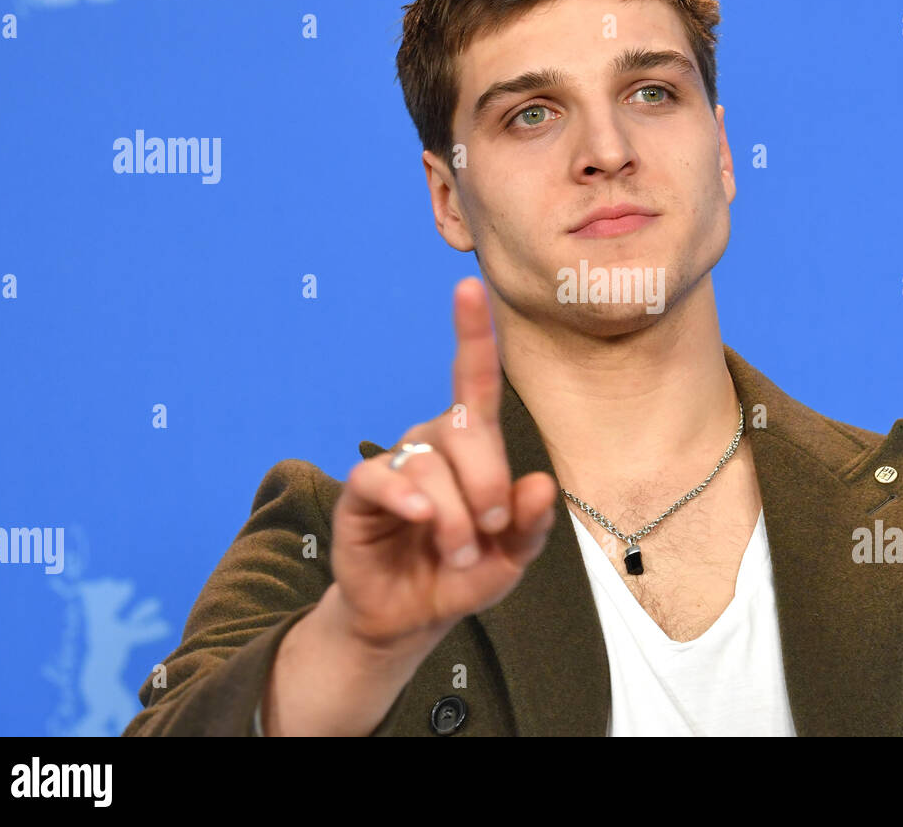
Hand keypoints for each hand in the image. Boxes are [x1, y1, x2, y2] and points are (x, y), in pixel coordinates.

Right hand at [329, 277, 557, 647]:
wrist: (411, 615)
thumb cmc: (465, 572)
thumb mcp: (512, 556)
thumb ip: (531, 524)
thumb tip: (542, 484)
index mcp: (472, 444)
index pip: (475, 380)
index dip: (471, 333)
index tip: (468, 286)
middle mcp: (432, 441)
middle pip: (465, 430)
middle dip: (488, 483)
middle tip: (493, 528)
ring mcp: (396, 464)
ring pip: (431, 466)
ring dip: (455, 519)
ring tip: (459, 554)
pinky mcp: (361, 493)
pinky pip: (382, 478)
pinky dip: (407, 499)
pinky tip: (418, 519)